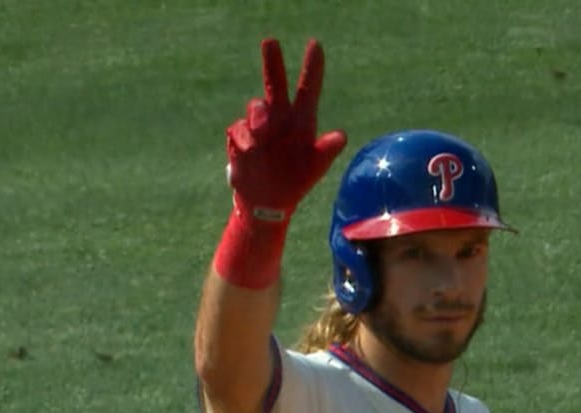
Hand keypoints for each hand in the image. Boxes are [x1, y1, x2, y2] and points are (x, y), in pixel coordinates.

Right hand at [226, 38, 347, 220]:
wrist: (267, 203)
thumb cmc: (295, 181)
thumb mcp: (315, 168)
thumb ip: (326, 151)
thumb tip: (341, 136)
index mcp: (301, 121)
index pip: (307, 89)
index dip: (312, 67)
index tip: (315, 45)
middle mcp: (279, 118)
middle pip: (274, 84)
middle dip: (273, 62)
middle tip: (271, 41)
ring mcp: (257, 127)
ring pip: (256, 107)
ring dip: (258, 115)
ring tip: (262, 132)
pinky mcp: (239, 138)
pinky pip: (239, 130)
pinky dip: (244, 137)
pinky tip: (250, 149)